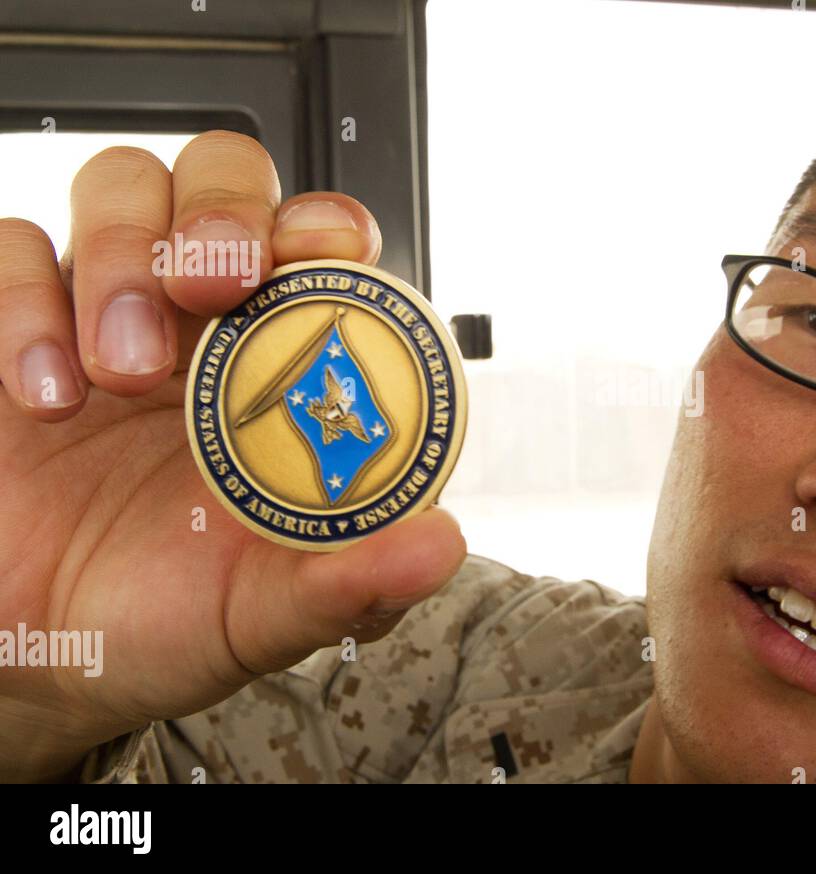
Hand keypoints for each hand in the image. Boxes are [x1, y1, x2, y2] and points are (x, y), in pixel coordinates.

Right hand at [0, 131, 465, 780]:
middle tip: (213, 283)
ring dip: (127, 255)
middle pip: (225, 178)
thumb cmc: (170, 616)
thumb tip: (439, 543)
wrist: (44, 656)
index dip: (327, 224)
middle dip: (225, 210)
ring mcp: (104, 312)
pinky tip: (43, 396)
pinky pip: (13, 249)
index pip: (322, 246)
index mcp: (282, 367)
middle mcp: (201, 321)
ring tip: (121, 371)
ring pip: (123, 186)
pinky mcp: (12, 331)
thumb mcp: (265, 615)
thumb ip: (350, 584)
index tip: (323, 249)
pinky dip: (23, 301)